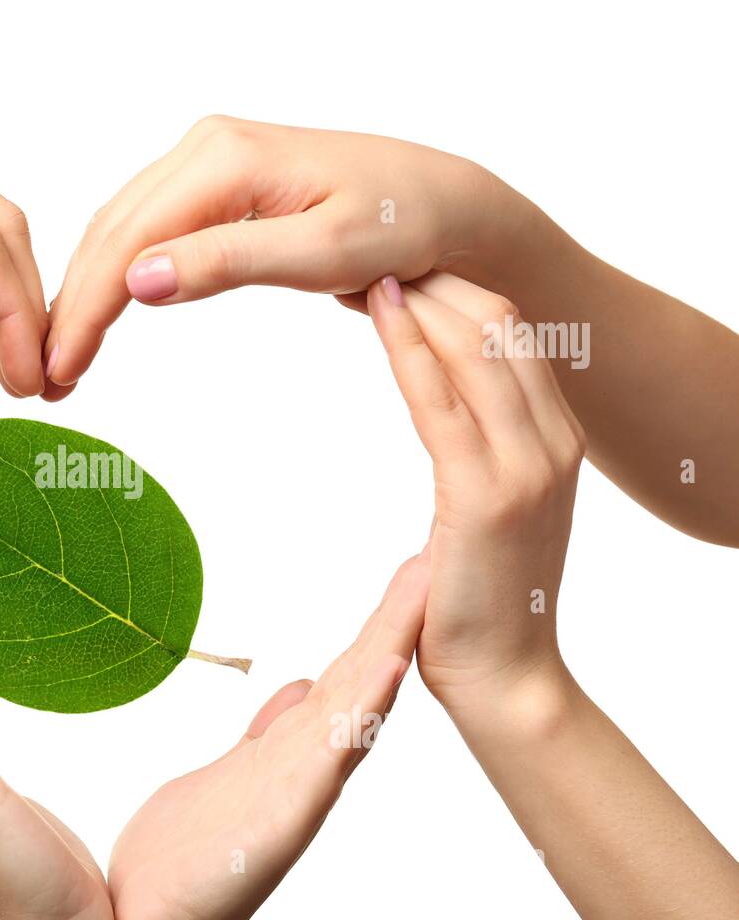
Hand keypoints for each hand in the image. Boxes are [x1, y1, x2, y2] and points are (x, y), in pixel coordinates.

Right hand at [44, 116, 504, 391]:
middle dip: (73, 307)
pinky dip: (118, 276)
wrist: (444, 203)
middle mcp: (206, 148)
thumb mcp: (322, 254)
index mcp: (224, 159)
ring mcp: (209, 162)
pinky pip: (148, 229)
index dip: (85, 311)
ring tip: (64, 357)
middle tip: (45, 377)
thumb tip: (137, 281)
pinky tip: (102, 315)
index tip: (56, 369)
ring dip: (88, 294)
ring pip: (120, 231)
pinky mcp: (217, 184)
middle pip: (111, 233)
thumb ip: (229, 260)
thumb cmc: (401, 225)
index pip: (128, 242)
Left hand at [109, 551, 429, 919]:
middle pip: (361, 674)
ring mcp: (302, 785)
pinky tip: (387, 667)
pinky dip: (361, 708)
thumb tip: (295, 691)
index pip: (346, 671)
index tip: (414, 566)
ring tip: (426, 585)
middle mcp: (308, 762)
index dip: (382, 619)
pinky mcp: (285, 814)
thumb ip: (270, 733)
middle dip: (399, 613)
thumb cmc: (190, 854)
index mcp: (294, 748)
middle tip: (438, 550)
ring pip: (357, 700)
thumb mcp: (234, 771)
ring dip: (391, 641)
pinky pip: (330, 751)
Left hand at [365, 272, 584, 718]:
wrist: (506, 680)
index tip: (398, 257)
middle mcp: (553, 439)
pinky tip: (377, 308)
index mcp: (555, 438)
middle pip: (500, 321)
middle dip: (436, 273)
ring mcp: (527, 465)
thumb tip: (442, 414)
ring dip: (419, 294)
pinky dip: (407, 345)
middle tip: (372, 239)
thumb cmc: (480, 599)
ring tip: (364, 256)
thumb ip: (477, 452)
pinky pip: (442, 400)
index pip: (512, 332)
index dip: (455, 286)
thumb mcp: (490, 508)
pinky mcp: (484, 495)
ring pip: (478, 346)